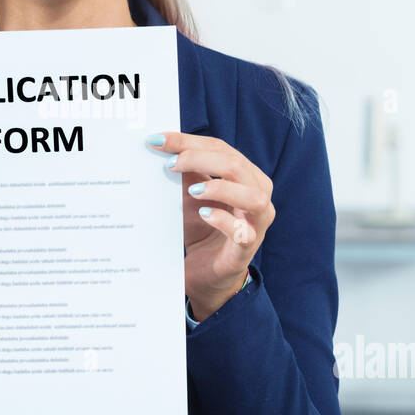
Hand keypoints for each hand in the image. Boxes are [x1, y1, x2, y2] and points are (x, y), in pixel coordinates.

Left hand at [148, 132, 274, 321]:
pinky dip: (224, 220)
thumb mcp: (189, 196)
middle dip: (200, 159)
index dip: (189, 141)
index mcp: (245, 175)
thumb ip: (184, 173)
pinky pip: (243, 232)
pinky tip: (204, 215)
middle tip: (170, 163)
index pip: (221, 149)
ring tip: (192, 190)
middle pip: (236, 165)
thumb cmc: (201, 229)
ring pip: (252, 196)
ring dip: (220, 188)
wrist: (206, 274)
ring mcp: (256, 222)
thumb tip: (159, 145)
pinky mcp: (247, 247)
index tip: (157, 140)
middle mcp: (257, 194)